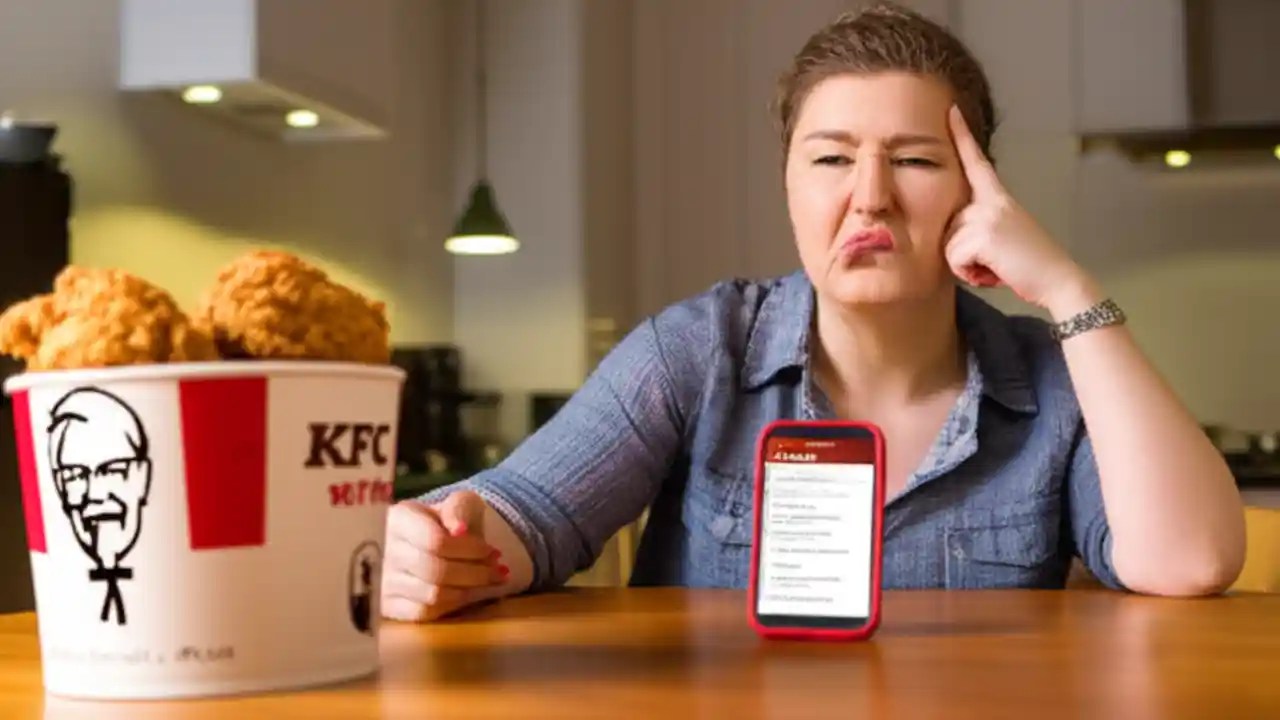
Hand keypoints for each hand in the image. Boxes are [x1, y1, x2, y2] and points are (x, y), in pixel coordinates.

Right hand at [380, 491, 507, 621]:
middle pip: (436, 571)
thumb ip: (458, 509)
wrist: (430, 541)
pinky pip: (424, 613)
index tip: (492, 551)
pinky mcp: (386, 606)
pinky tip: (466, 594)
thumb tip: (459, 530)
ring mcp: (381, 580)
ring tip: (490, 581)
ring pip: (433, 595)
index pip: (435, 541)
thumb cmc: (446, 521)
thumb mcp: (458, 503)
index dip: (470, 550)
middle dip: (476, 573)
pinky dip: (452, 605)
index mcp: (398, 518)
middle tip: (499, 570)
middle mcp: (382, 550)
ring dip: (470, 590)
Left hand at [943, 106, 1100, 318]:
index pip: (977, 162)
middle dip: (964, 253)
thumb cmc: (1029, 266)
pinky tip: (995, 272)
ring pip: (948, 245)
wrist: (1059, 281)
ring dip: (968, 265)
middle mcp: (992, 201)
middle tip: (997, 260)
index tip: (951, 110)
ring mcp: (988, 215)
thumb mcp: (1004, 235)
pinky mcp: (983, 234)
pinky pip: (954, 259)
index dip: (962, 136)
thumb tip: (951, 233)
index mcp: (999, 198)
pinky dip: (970, 274)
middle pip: (947, 225)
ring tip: (998, 265)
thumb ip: (979, 224)